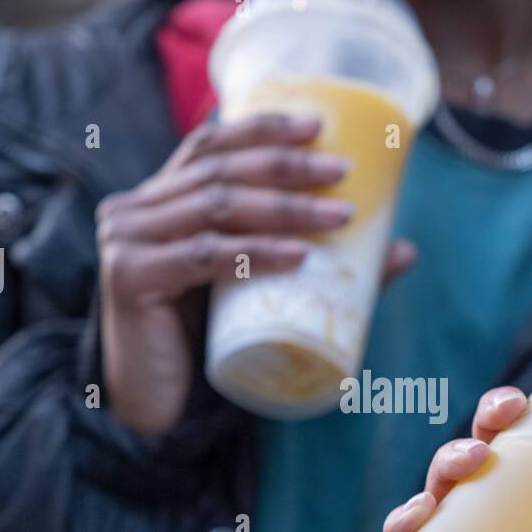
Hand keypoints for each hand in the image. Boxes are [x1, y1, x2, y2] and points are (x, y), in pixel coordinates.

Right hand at [97, 112, 415, 434]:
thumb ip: (319, 264)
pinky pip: (204, 257)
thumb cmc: (206, 345)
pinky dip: (255, 253)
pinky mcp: (130, 278)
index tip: (318, 124)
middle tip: (342, 171)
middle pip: (219, 172)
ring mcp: (126, 241)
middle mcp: (132, 210)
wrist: (156, 406)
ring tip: (338, 216)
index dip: (262, 128)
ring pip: (218, 208)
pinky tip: (296, 254)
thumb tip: (404, 250)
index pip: (209, 146)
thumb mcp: (256, 290)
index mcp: (156, 200)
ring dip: (284, 208)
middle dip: (286, 167)